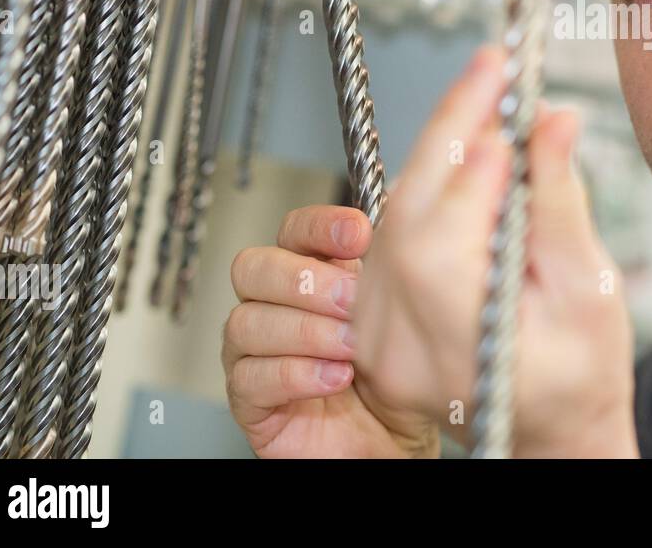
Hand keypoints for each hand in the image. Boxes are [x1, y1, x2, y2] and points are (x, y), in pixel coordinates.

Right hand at [223, 204, 438, 457]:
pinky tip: (336, 377)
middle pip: (253, 267)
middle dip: (305, 281)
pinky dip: (296, 373)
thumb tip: (399, 212)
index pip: (294, 230)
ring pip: (247, 322)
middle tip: (353, 300)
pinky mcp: (249, 401)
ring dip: (307, 331)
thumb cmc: (397, 375)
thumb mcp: (404, 311)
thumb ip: (391, 262)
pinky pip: (248, 377)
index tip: (358, 234)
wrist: (398, 439)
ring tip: (352, 348)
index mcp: (310, 273)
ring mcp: (254, 353)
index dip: (320, 226)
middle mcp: (274, 306)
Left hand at [353, 45, 638, 456]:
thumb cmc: (582, 374)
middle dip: (451, 127)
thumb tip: (550, 122)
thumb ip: (559, 201)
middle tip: (491, 69)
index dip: (473, 143)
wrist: (554, 432)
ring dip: (439, 155)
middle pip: (409, 204)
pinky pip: (393, 234)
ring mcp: (379, 332)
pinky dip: (427, 190)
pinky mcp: (375, 318)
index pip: (447, 217)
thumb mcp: (589, 287)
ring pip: (396, 213)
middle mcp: (401, 337)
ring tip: (488, 108)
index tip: (502, 80)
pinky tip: (464, 162)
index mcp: (456, 332)